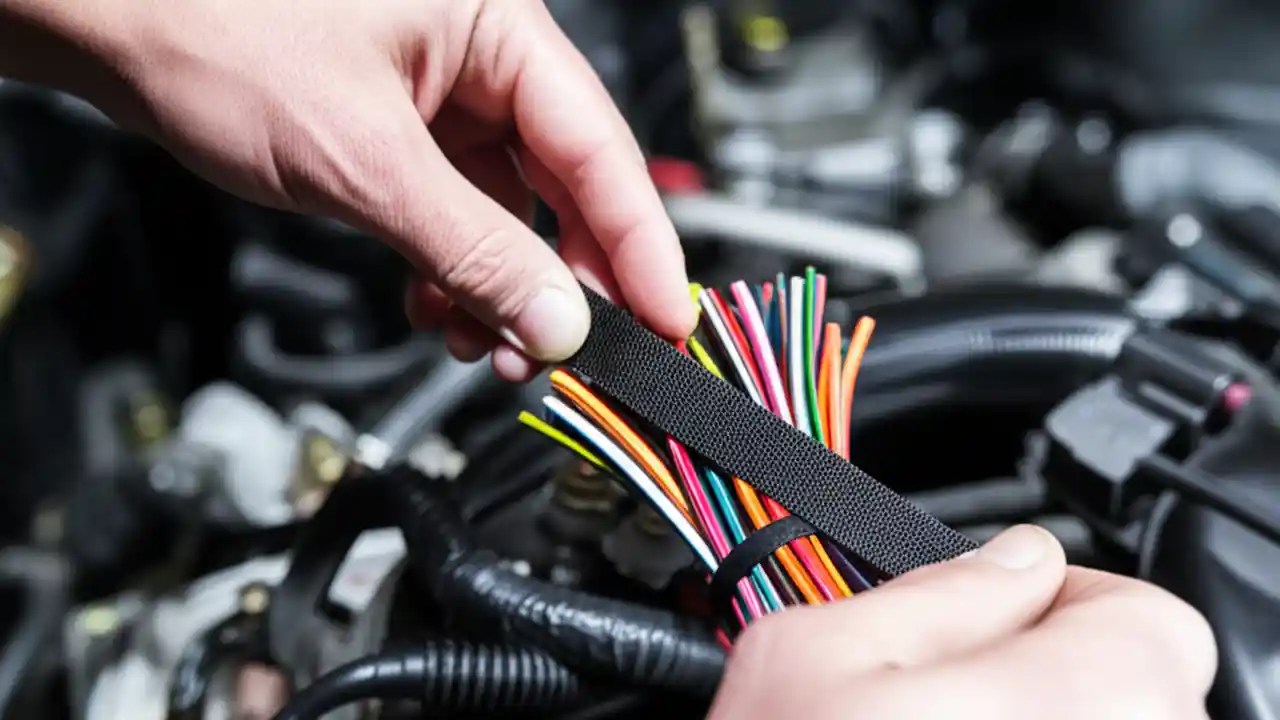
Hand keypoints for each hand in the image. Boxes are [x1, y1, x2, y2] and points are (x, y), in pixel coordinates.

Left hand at [4, 0, 694, 379]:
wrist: (108, 19)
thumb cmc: (214, 32)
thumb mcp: (367, 163)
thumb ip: (476, 251)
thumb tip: (559, 319)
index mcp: (499, 30)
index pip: (601, 153)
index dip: (640, 249)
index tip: (667, 324)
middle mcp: (482, 59)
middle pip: (565, 188)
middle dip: (563, 284)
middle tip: (568, 359)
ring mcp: (442, 97)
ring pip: (510, 212)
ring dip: (504, 289)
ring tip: (488, 349)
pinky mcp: (404, 132)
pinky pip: (458, 214)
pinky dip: (455, 272)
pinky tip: (439, 312)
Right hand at [710, 526, 1216, 718]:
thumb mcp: (810, 658)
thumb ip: (928, 587)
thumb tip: (1007, 555)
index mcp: (1090, 691)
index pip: (1139, 609)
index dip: (1043, 606)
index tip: (980, 624)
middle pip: (1128, 681)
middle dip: (1037, 669)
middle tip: (932, 694)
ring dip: (1032, 719)